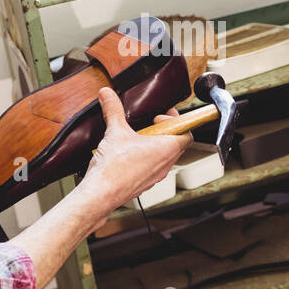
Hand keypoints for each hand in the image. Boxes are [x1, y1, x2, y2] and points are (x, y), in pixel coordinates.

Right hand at [84, 87, 191, 210]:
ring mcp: (156, 176)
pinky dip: (147, 158)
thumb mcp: (114, 131)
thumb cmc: (113, 168)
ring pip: (165, 157)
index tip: (162, 116)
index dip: (177, 121)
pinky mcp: (145, 184)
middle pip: (177, 144)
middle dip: (165, 131)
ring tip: (139, 138)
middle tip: (151, 123)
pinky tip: (130, 154)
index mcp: (166, 149)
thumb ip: (113, 110)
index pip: (187, 133)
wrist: (101, 194)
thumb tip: (107, 94)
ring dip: (156, 145)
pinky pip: (154, 168)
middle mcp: (165, 164)